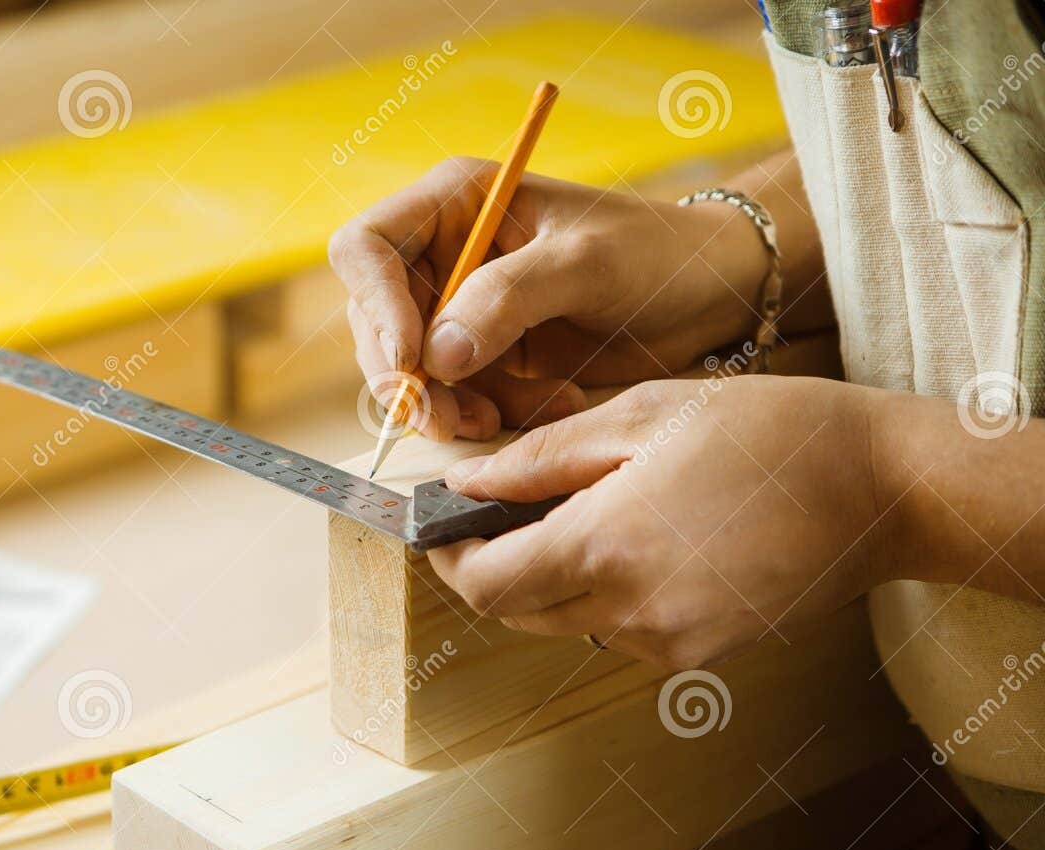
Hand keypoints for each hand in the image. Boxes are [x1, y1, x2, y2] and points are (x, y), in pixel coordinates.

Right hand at [328, 157, 770, 440]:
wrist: (709, 295)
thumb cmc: (655, 253)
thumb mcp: (585, 264)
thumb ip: (507, 299)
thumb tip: (434, 357)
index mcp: (454, 204)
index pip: (365, 249)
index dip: (375, 307)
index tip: (412, 362)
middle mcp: (443, 255)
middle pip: (377, 326)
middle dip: (413, 381)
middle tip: (456, 420)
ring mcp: (460, 311)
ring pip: (413, 375)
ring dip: (456, 407)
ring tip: (518, 415)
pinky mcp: (485, 358)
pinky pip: (457, 399)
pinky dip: (493, 416)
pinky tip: (549, 406)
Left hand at [427, 376, 895, 669]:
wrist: (886, 488)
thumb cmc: (772, 431)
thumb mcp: (644, 415)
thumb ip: (542, 458)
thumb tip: (466, 480)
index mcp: (606, 545)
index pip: (485, 584)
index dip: (450, 559)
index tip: (444, 527)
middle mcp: (632, 610)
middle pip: (520, 612)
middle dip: (499, 566)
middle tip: (506, 512)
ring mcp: (671, 641)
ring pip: (571, 623)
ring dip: (558, 578)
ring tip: (597, 511)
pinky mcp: (704, 655)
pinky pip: (625, 630)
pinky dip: (613, 593)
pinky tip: (654, 539)